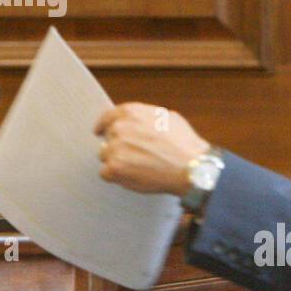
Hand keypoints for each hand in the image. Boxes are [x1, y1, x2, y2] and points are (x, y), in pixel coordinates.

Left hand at [94, 102, 210, 195]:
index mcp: (131, 112)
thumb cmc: (183, 144)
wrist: (190, 167)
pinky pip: (106, 173)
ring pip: (105, 156)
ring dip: (117, 162)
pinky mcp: (115, 167)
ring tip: (138, 168)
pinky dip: (117, 177)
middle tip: (135, 157)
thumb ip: (144, 118)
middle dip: (118, 147)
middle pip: (108, 139)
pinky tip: (134, 176)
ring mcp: (115, 147)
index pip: (107, 117)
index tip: (99, 132)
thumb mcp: (166, 117)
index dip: (103, 126)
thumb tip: (136, 122)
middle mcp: (120, 127)